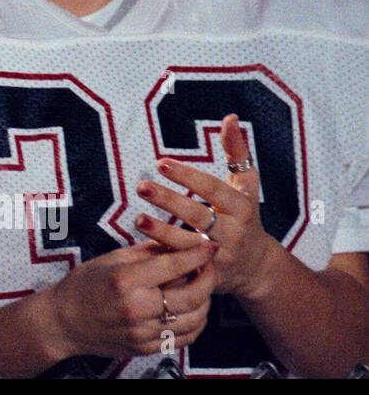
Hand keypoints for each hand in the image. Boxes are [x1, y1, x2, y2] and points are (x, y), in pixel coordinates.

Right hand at [45, 240, 216, 358]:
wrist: (63, 321)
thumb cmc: (84, 285)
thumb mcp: (110, 259)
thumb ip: (146, 252)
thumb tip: (176, 243)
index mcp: (125, 280)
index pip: (174, 265)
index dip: (197, 254)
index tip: (209, 245)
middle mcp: (136, 308)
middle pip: (192, 295)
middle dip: (208, 278)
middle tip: (209, 267)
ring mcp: (142, 332)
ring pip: (194, 319)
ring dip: (205, 302)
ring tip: (201, 288)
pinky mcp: (145, 348)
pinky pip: (184, 338)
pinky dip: (196, 323)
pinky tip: (193, 310)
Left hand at [136, 114, 279, 299]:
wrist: (257, 268)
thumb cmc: (246, 216)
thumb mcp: (246, 185)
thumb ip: (237, 152)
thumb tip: (230, 118)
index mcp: (243, 207)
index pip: (214, 189)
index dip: (189, 176)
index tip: (161, 163)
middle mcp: (234, 232)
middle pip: (200, 216)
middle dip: (169, 201)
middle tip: (141, 186)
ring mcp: (220, 256)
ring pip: (189, 245)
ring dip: (162, 232)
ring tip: (137, 219)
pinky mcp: (207, 276)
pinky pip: (183, 266)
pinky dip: (163, 257)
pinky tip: (140, 247)